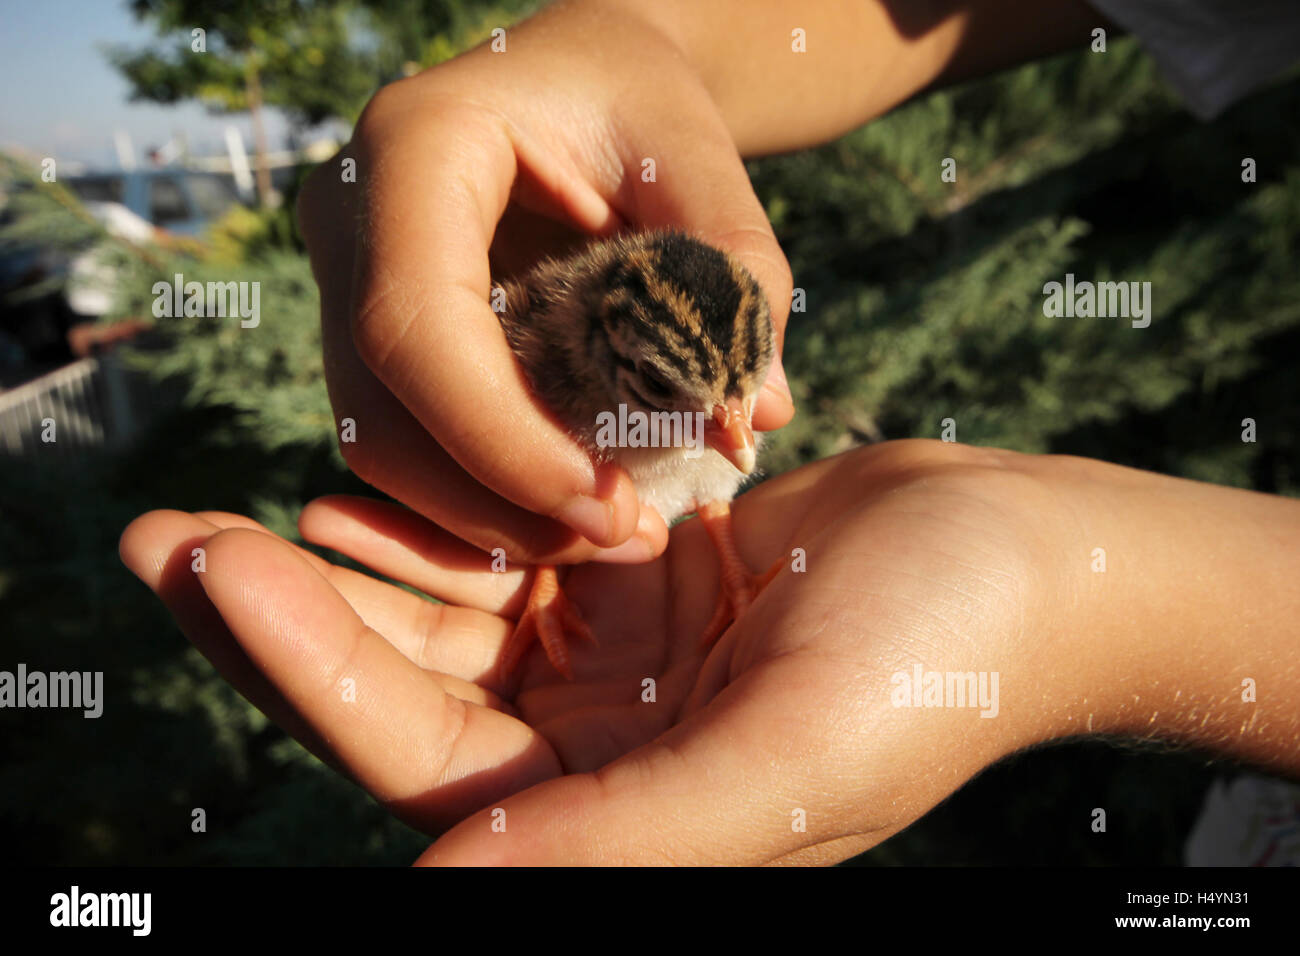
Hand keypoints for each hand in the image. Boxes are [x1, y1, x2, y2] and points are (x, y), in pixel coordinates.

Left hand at [119, 441, 1299, 863]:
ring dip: (357, 559)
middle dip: (295, 615)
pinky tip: (378, 464)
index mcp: (620, 820)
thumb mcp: (786, 763)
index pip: (427, 756)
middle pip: (408, 686)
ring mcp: (613, 663)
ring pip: (447, 613)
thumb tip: (440, 878)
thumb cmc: (939, 665)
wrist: (1030, 556)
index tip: (219, 567)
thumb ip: (624, 838)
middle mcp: (599, 754)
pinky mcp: (635, 580)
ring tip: (250, 493)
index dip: (314, 669)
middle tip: (168, 534)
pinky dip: (447, 508)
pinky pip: (511, 547)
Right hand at [295, 1, 793, 567]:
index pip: (411, 321)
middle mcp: (350, 219)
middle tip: (623, 534)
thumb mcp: (697, 156)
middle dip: (496, 497)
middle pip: (382, 407)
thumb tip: (759, 416)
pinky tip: (573, 503)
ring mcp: (345, 282)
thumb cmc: (634, 100)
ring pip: (382, 443)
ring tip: (613, 528)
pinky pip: (407, 441)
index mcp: (410, 147)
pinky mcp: (370, 337)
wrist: (578, 82)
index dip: (495, 434)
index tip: (602, 501)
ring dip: (490, 513)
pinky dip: (484, 491)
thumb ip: (734, 269)